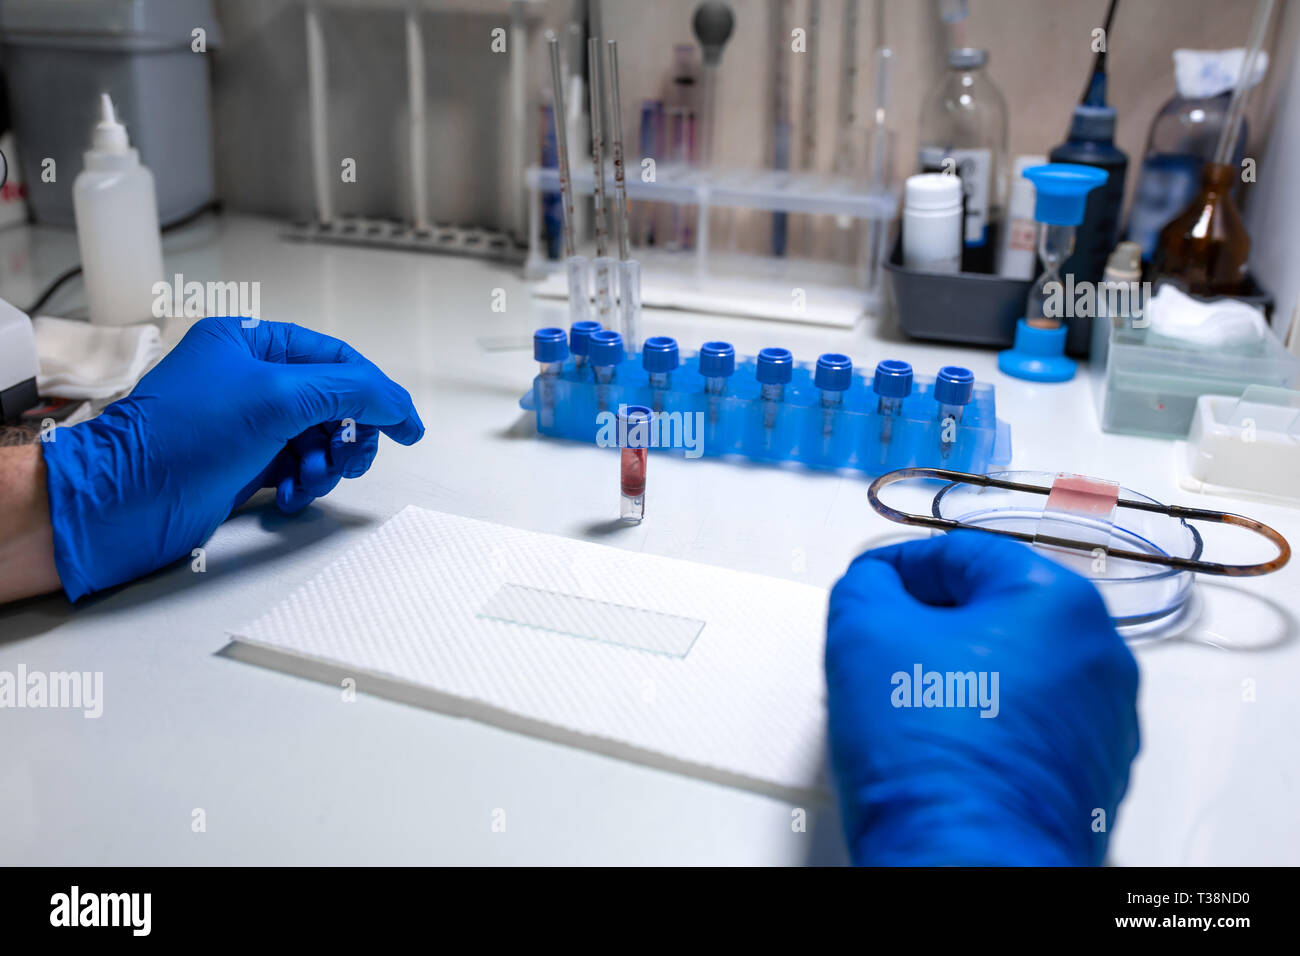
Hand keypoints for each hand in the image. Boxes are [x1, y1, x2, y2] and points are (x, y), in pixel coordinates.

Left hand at [42, 317, 423, 600]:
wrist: (123, 502)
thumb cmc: (180, 440)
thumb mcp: (277, 397)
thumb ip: (348, 391)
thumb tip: (395, 404)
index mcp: (252, 343)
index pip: (337, 360)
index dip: (377, 393)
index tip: (408, 428)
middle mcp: (251, 378)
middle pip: (336, 403)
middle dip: (350, 436)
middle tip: (345, 460)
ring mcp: (248, 423)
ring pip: (322, 439)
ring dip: (329, 464)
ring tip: (311, 480)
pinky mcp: (244, 464)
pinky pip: (300, 468)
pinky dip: (307, 483)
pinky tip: (292, 496)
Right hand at [825, 531, 1139, 865]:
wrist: (968, 864)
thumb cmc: (932, 761)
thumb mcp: (862, 634)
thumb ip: (866, 584)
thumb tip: (876, 585)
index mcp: (1058, 602)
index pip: (964, 553)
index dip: (900, 565)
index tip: (869, 585)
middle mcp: (1099, 656)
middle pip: (996, 610)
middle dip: (931, 623)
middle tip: (879, 647)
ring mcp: (1103, 722)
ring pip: (1013, 669)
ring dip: (957, 674)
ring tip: (903, 706)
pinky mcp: (1092, 776)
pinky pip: (1029, 725)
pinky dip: (984, 723)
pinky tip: (938, 748)